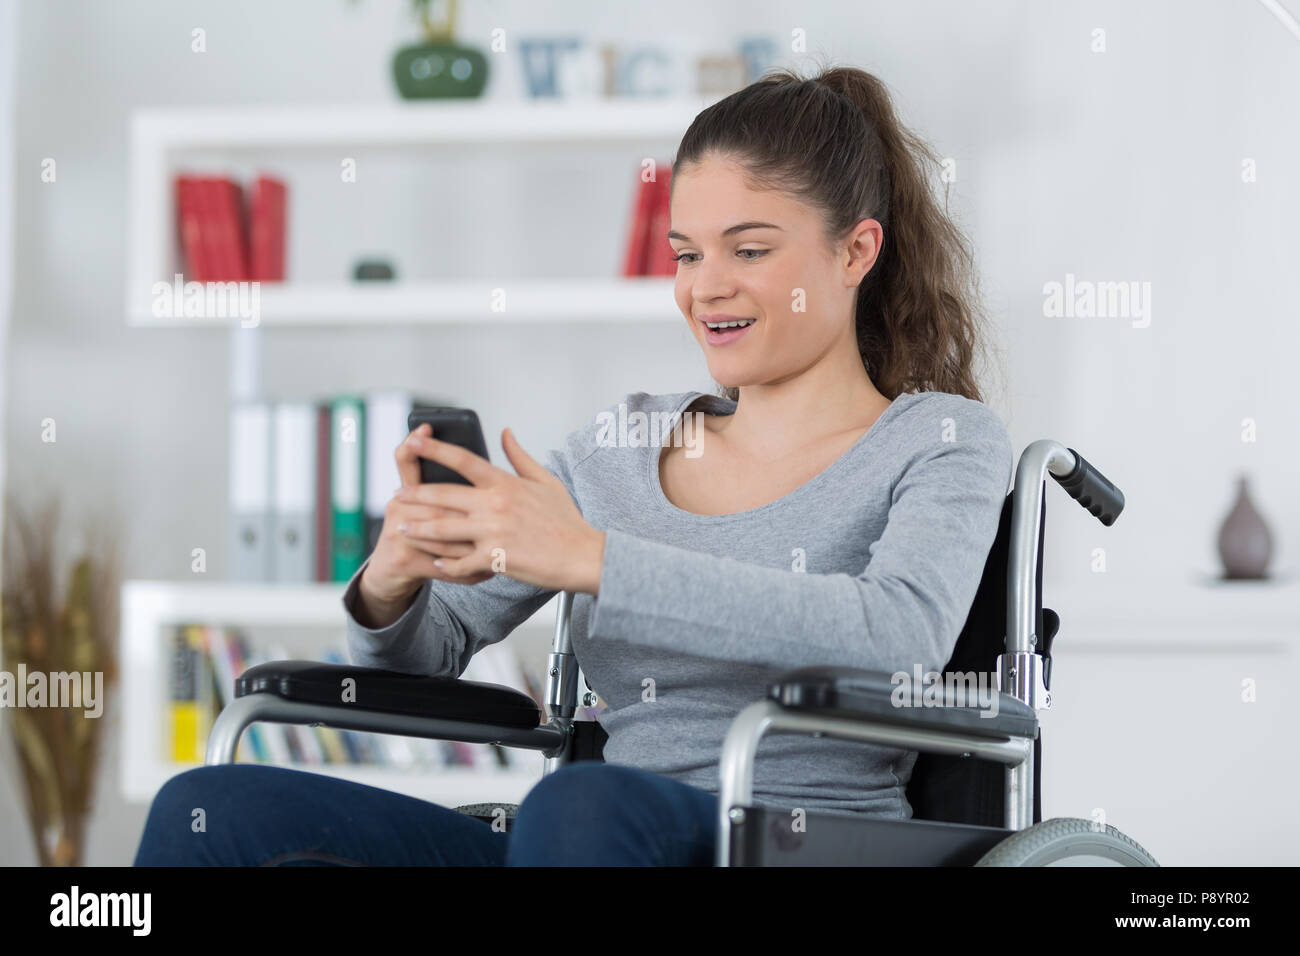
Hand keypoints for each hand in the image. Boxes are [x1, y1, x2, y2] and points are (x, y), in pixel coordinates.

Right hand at [361, 423, 493, 608]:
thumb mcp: (425, 504)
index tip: (425, 428)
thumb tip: (472, 450)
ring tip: (506, 544)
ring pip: (445, 533)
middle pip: (436, 498)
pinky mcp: (404, 561)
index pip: (406, 460)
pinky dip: (470, 569)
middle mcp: (399, 507)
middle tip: (503, 509)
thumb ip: (447, 478)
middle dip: (471, 507)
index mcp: (409, 490)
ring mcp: (399, 534)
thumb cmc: (419, 534)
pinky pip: (444, 565)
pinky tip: (489, 571)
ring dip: (478, 542)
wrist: (392, 574)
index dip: (414, 444)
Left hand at [395, 426, 605, 594]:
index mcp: (505, 483)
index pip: (464, 460)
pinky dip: (446, 564)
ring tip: (401, 527)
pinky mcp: (495, 558)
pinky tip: (434, 562)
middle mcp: (495, 504)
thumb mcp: (546, 481)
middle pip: (444, 495)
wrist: (582, 555)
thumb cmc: (566, 520)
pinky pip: (460, 562)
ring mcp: (493, 532)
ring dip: (418, 528)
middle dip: (415, 494)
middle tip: (395, 495)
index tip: (413, 442)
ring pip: (443, 528)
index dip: (435, 450)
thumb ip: (520, 456)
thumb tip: (505, 432)